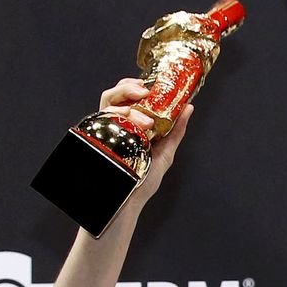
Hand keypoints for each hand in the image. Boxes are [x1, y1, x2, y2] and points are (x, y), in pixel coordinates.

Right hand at [95, 78, 192, 210]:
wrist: (128, 203)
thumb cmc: (143, 182)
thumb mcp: (165, 153)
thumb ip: (176, 131)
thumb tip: (189, 108)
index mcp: (130, 124)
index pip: (127, 95)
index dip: (135, 85)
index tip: (149, 83)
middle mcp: (116, 125)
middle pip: (114, 94)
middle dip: (128, 87)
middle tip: (145, 91)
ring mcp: (105, 131)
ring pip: (107, 103)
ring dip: (126, 103)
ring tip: (145, 119)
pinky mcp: (97, 139)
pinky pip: (101, 118)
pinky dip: (117, 116)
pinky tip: (132, 125)